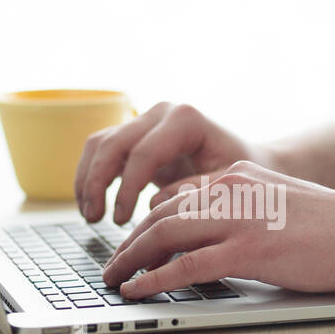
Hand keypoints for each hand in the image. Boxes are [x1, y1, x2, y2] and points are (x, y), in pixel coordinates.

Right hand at [74, 102, 274, 225]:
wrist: (246, 161)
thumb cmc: (241, 175)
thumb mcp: (228, 185)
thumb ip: (194, 192)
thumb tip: (154, 205)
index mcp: (186, 120)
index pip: (144, 152)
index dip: (126, 188)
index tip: (121, 220)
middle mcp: (162, 113)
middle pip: (113, 143)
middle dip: (98, 183)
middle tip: (95, 219)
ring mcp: (146, 120)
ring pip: (100, 143)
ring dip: (88, 179)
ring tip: (91, 215)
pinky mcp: (136, 134)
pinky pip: (101, 150)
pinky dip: (90, 176)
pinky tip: (91, 204)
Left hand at [101, 161, 334, 298]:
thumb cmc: (332, 226)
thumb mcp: (277, 203)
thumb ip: (241, 211)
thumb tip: (210, 237)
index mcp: (237, 177)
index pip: (175, 196)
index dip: (147, 223)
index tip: (133, 244)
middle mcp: (231, 191)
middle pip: (161, 215)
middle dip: (129, 243)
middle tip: (111, 266)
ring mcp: (239, 220)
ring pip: (165, 236)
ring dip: (131, 260)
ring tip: (113, 280)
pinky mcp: (249, 251)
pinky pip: (186, 266)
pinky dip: (154, 279)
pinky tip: (138, 290)